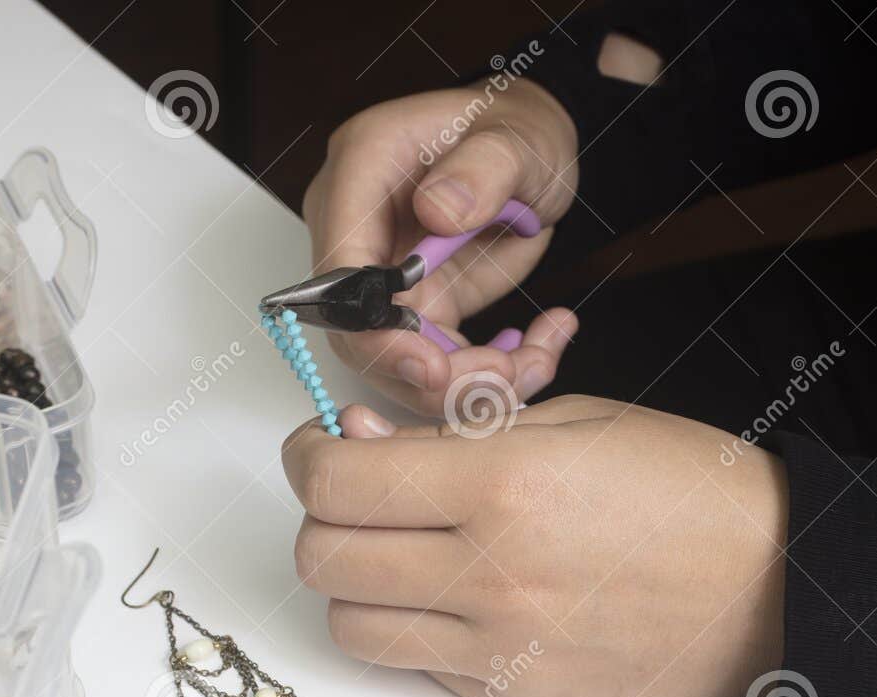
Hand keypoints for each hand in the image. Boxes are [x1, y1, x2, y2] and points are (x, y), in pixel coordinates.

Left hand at [281, 397, 789, 696]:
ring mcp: (501, 653)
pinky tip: (461, 595)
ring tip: (403, 551)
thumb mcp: (570, 422)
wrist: (779, 587)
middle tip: (358, 495)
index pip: (337, 484)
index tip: (321, 444)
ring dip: (356, 584)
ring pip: (352, 628)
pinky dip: (416, 629)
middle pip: (322, 562)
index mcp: (504, 490)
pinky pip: (418, 668)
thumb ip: (451, 435)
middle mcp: (492, 580)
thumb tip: (356, 442)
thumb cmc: (686, 489)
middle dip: (322, 518)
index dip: (308, 457)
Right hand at [303, 83, 580, 417]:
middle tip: (504, 374)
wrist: (531, 155)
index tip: (433, 366)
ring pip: (399, 366)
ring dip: (467, 386)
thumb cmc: (514, 130)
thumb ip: (483, 168)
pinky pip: (437, 368)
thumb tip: (437, 211)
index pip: (340, 274)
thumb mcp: (517, 137)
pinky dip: (485, 378)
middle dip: (433, 376)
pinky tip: (533, 352)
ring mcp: (383, 279)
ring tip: (536, 359)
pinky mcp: (416, 310)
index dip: (376, 332)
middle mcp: (357, 232)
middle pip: (362, 338)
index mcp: (360, 172)